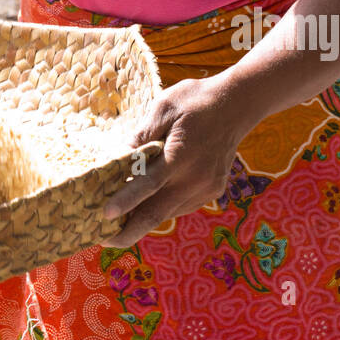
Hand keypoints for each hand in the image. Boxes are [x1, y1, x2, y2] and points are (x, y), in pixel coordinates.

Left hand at [98, 74, 250, 248]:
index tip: (104, 216)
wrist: (237, 104)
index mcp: (181, 156)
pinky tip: (146, 200)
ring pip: (167, 212)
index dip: (125, 201)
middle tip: (103, 239)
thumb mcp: (163, 107)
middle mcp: (195, 179)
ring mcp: (206, 188)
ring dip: (142, 219)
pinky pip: (180, 205)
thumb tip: (121, 157)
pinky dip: (161, 205)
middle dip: (128, 232)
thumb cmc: (195, 100)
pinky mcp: (212, 191)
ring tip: (117, 220)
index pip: (147, 184)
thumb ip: (142, 135)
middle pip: (156, 214)